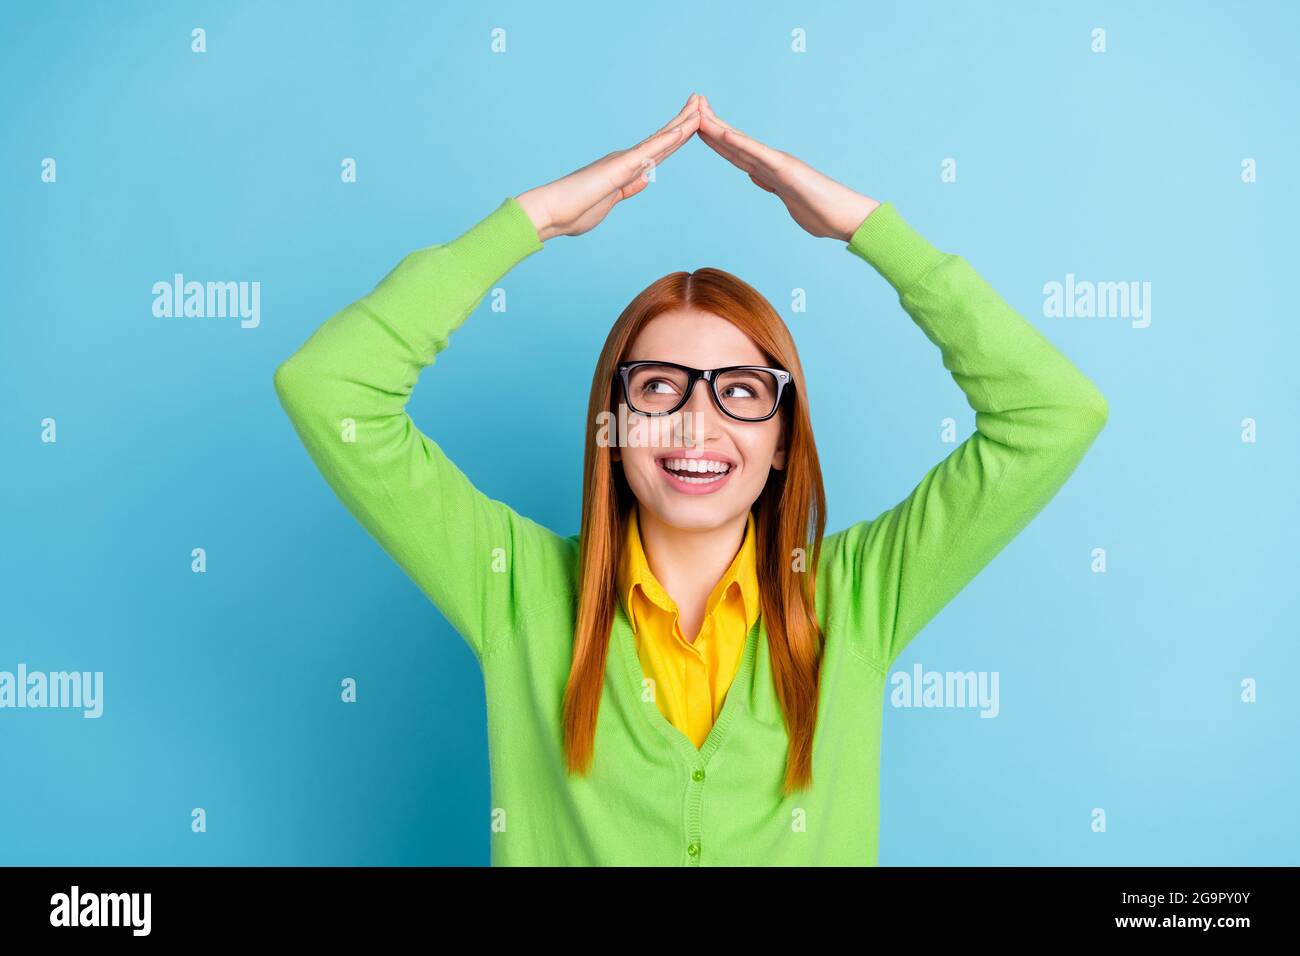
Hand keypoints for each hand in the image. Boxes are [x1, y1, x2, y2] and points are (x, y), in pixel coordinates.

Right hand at [515, 94, 701, 241]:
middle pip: (662, 139)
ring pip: (659, 140)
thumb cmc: (574, 211)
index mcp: (624, 170)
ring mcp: (623, 162)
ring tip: (699, 106)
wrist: (550, 212)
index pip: (657, 152)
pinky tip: (682, 129)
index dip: (676, 138)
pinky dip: (666, 140)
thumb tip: (644, 179)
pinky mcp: (619, 168)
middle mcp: (625, 160)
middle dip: (683, 122)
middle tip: (701, 102)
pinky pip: (648, 152)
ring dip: (681, 124)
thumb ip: (627, 189)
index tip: (691, 124)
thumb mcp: (609, 201)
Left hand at [695, 94, 879, 241]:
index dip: (715, 140)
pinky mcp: (785, 170)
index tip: (698, 126)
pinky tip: (722, 133)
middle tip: (692, 105)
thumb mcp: (786, 198)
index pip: (735, 153)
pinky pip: (757, 155)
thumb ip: (772, 185)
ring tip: (700, 112)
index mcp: (769, 171)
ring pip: (740, 144)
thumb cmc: (821, 211)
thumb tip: (755, 176)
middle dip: (711, 126)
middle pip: (733, 143)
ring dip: (718, 128)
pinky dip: (739, 143)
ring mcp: (778, 164)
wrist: (845, 217)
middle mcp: (771, 162)